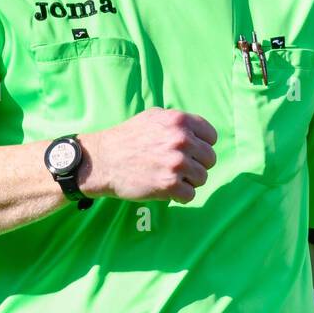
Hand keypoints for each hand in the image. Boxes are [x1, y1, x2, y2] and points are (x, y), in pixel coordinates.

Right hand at [78, 107, 218, 202]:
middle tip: (178, 167)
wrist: (102, 160)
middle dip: (196, 164)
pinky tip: (167, 189)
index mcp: (179, 121)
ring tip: (171, 177)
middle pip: (209, 159)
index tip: (191, 152)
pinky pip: (190, 194)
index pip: (211, 137)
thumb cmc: (127, 138)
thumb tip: (199, 132)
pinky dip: (180, 195)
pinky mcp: (169, 185)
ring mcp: (176, 163)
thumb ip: (177, 121)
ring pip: (202, 177)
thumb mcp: (153, 116)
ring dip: (189, 181)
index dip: (202, 145)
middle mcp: (181, 140)